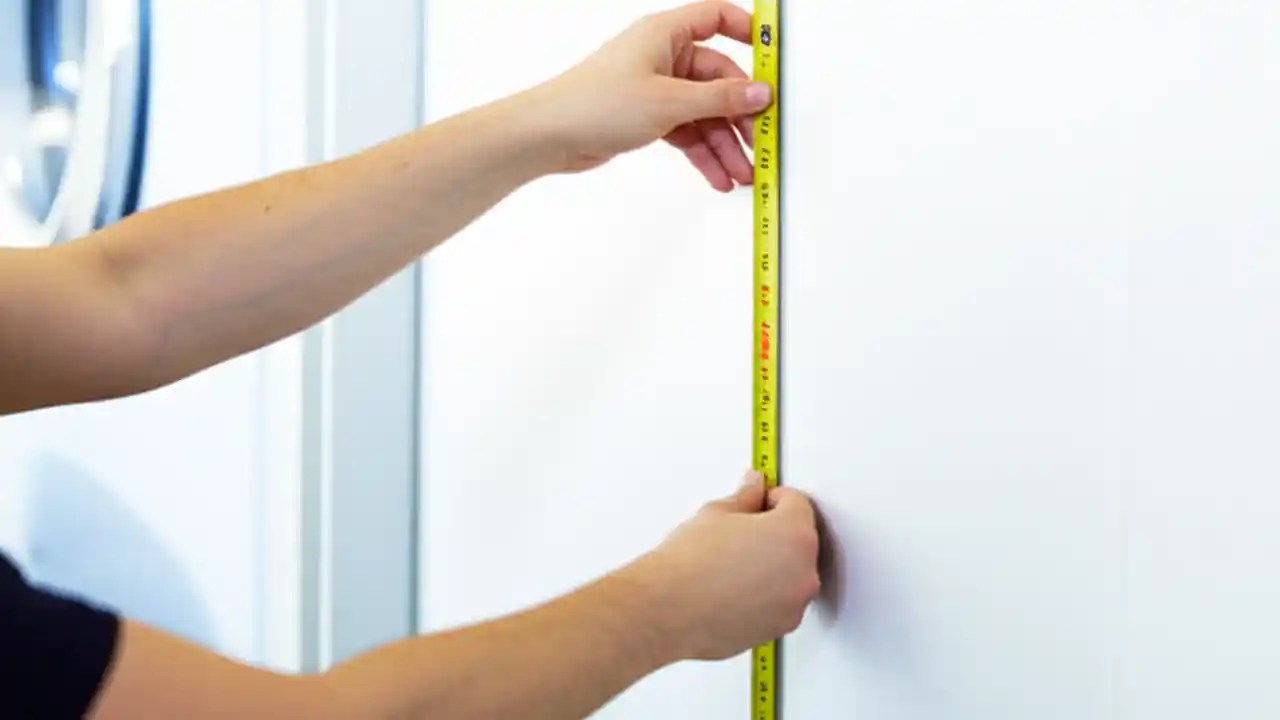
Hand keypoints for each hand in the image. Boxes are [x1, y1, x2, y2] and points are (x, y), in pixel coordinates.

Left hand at [535, 1, 772, 190]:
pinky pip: (686, 132)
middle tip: (760, 144)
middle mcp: (663, 57)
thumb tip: (760, 93)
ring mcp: (655, 89)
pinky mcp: (647, 117)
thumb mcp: (670, 102)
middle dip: (739, 117)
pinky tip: (717, 176)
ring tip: (740, 175)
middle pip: (718, 80)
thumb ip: (720, 99)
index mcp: (666, 34)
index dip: (748, 32)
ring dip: (723, 145)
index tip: (773, 58)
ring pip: (703, 114)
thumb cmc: (594, 103)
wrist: (549, 135)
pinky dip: (702, 153)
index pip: (717, 18)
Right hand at [627, 471, 820, 661]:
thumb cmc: (690, 565)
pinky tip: (735, 588)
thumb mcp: (717, 513)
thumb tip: (752, 488)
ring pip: (792, 574)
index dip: (773, 499)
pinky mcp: (780, 627)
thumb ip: (746, 497)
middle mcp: (804, 571)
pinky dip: (766, 594)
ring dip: (773, 566)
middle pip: (799, 540)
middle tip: (740, 535)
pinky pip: (781, 602)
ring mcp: (794, 604)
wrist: (668, 609)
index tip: (758, 503)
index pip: (797, 503)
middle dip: (775, 533)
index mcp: (794, 534)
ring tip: (734, 565)